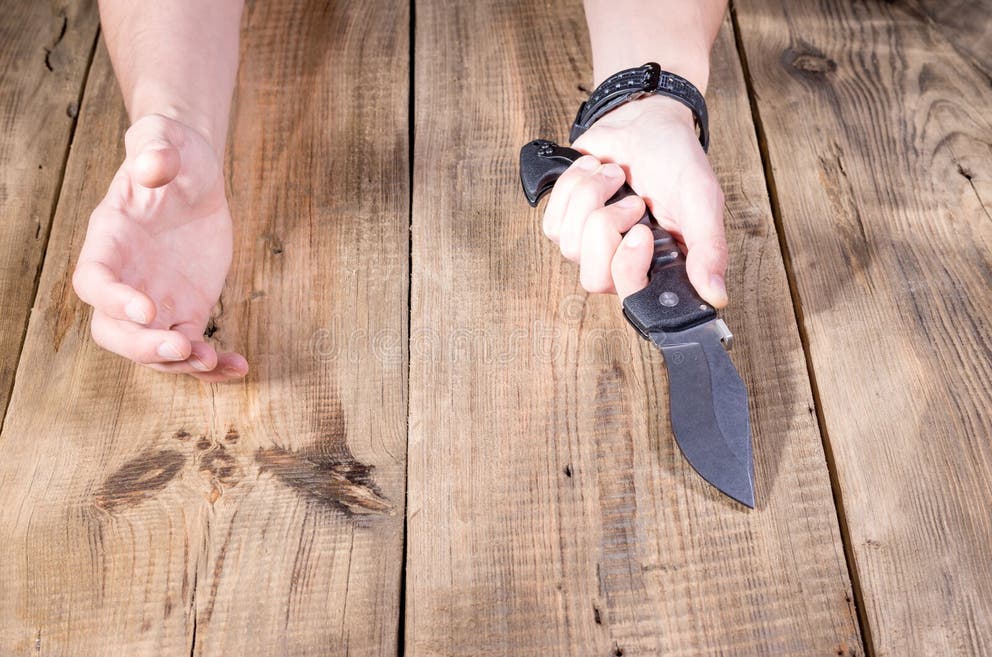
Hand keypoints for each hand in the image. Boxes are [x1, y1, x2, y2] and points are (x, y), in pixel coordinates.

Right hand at [73, 114, 247, 381]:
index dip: (113, 300)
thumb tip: (153, 165)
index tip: (148, 309)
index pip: (93, 281)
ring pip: (152, 350)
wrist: (195, 175)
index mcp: (110, 240)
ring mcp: (156, 299)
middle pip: (114, 330)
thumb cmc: (173, 153)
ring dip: (179, 364)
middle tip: (182, 348)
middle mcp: (126, 279)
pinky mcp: (187, 309)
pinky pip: (192, 348)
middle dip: (142, 347)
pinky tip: (239, 367)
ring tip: (213, 360)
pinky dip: (212, 365)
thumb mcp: (166, 141)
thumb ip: (155, 149)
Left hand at [542, 95, 727, 306]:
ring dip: (591, 197)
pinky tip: (594, 172)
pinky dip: (571, 187)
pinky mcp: (565, 222)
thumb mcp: (701, 200)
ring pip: (569, 246)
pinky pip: (552, 223)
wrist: (644, 118)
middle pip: (593, 279)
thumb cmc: (676, 159)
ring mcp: (590, 244)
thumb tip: (717, 297)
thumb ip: (708, 249)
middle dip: (606, 229)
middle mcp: (621, 261)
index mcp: (658, 264)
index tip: (640, 231)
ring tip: (615, 176)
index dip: (628, 269)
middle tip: (632, 200)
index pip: (632, 297)